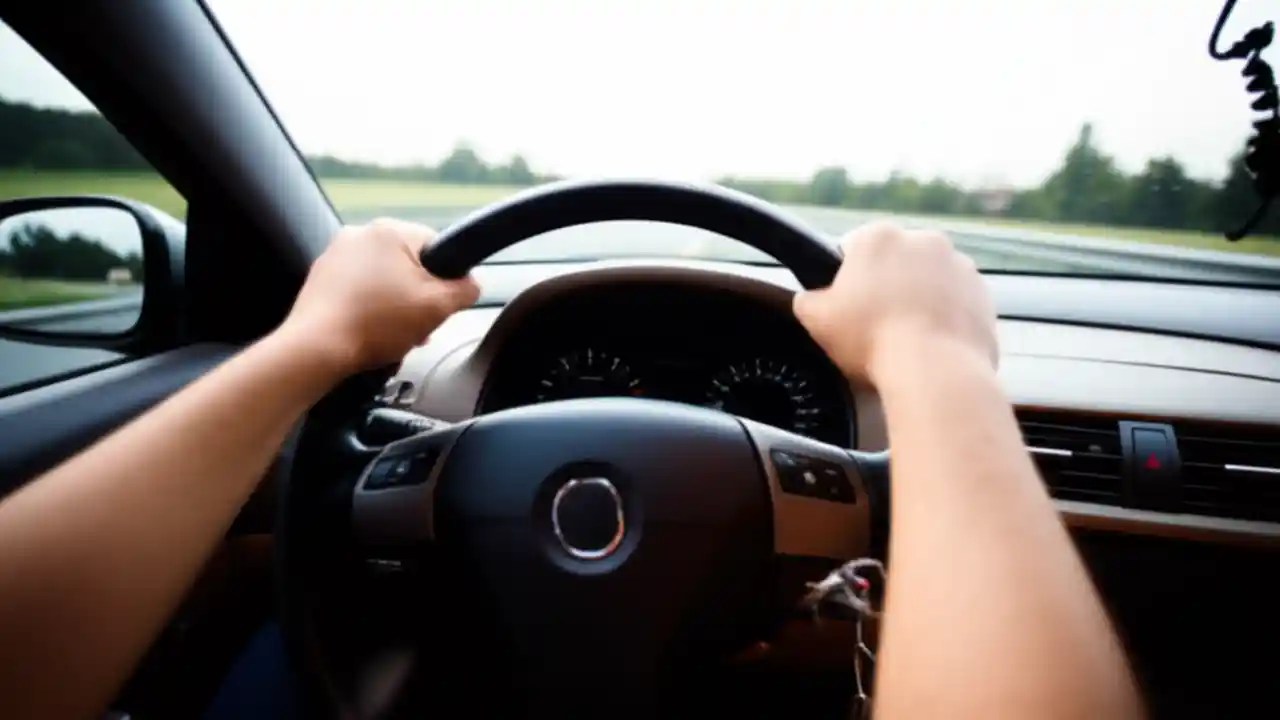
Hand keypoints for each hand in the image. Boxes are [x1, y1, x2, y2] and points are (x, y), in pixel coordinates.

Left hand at [281, 219, 479, 373]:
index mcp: (390, 230)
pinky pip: (359, 290)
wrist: (317, 348)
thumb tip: (471, 284)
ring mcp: (335, 254)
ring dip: (396, 305)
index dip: (447, 279)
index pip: (438, 246)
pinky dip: (370, 309)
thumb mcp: (438, 307)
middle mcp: (360, 233)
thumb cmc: (377, 324)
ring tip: (395, 334)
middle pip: (409, 264)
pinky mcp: (320, 278)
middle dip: (419, 296)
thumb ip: (466, 289)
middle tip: (419, 326)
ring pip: (384, 279)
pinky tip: (371, 332)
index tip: (441, 305)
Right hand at [793, 222, 996, 386]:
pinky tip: (932, 346)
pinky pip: (957, 303)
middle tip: (875, 326)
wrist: (935, 371)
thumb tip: (810, 299)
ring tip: (906, 339)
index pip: (853, 250)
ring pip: (929, 281)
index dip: (846, 281)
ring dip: (919, 301)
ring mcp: (960, 265)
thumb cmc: (871, 339)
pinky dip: (946, 318)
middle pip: (895, 263)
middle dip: (887, 287)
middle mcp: (923, 239)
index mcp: (878, 236)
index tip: (847, 308)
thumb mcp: (816, 319)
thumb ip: (807, 300)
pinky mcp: (984, 294)